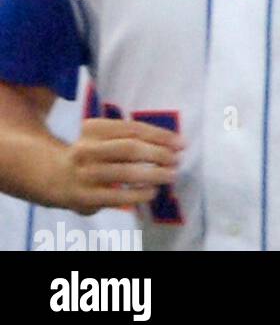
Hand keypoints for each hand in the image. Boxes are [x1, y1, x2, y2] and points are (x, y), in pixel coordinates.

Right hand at [54, 117, 182, 215]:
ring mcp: (85, 173)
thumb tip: (170, 142)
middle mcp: (87, 148)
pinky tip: (152, 192)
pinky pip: (117, 196)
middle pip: (130, 149)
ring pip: (126, 173)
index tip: (181, 142)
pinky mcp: (85, 196)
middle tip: (178, 159)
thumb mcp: (103, 136)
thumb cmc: (90, 152)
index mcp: (95, 127)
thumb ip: (128, 136)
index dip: (160, 135)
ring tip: (171, 174)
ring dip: (153, 174)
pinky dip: (138, 194)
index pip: (133, 129)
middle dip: (159, 154)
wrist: (53, 175)